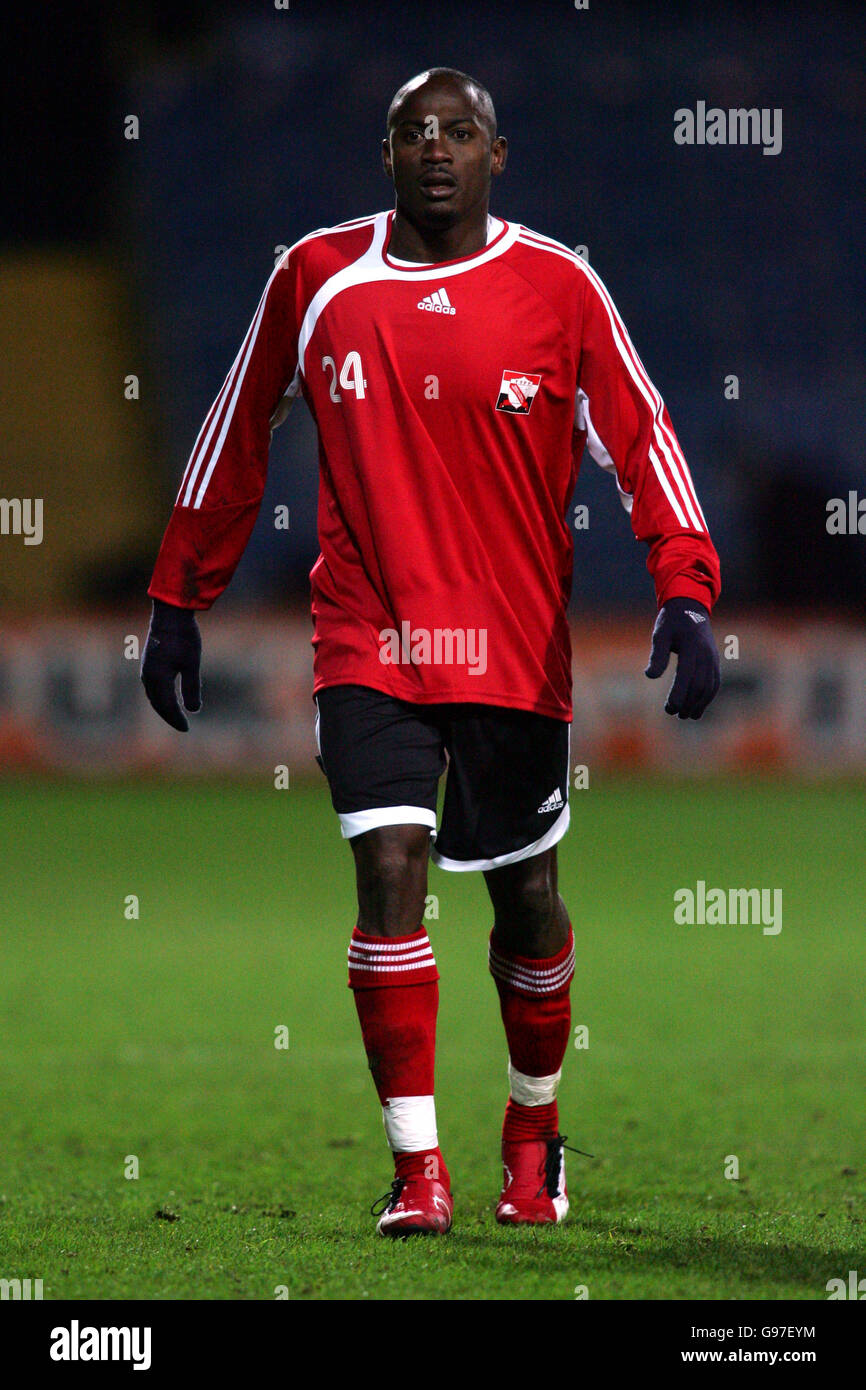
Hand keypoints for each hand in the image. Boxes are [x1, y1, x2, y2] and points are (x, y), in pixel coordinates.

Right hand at [141, 599, 201, 731]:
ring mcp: (146, 670)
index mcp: (158, 679)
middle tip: (182, 726)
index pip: (167, 706)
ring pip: (153, 696)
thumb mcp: (192, 665)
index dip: (176, 719)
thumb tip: (193, 710)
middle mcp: (148, 677)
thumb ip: (191, 688)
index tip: (187, 729)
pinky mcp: (148, 663)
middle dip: (169, 716)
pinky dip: (160, 697)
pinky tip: (167, 697)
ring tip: (175, 715)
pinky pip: (152, 687)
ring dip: (163, 707)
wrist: (170, 614)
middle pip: (158, 704)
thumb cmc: (183, 637)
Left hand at [644, 596, 719, 718]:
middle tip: (674, 714)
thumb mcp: (660, 634)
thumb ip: (657, 655)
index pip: (686, 676)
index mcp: (691, 647)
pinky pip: (714, 683)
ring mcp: (713, 658)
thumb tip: (650, 676)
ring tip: (686, 716)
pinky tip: (698, 709)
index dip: (678, 695)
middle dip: (688, 703)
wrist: (691, 607)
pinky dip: (708, 698)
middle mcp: (706, 654)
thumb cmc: (671, 622)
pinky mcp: (715, 662)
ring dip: (699, 704)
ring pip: (709, 687)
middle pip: (699, 685)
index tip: (668, 708)